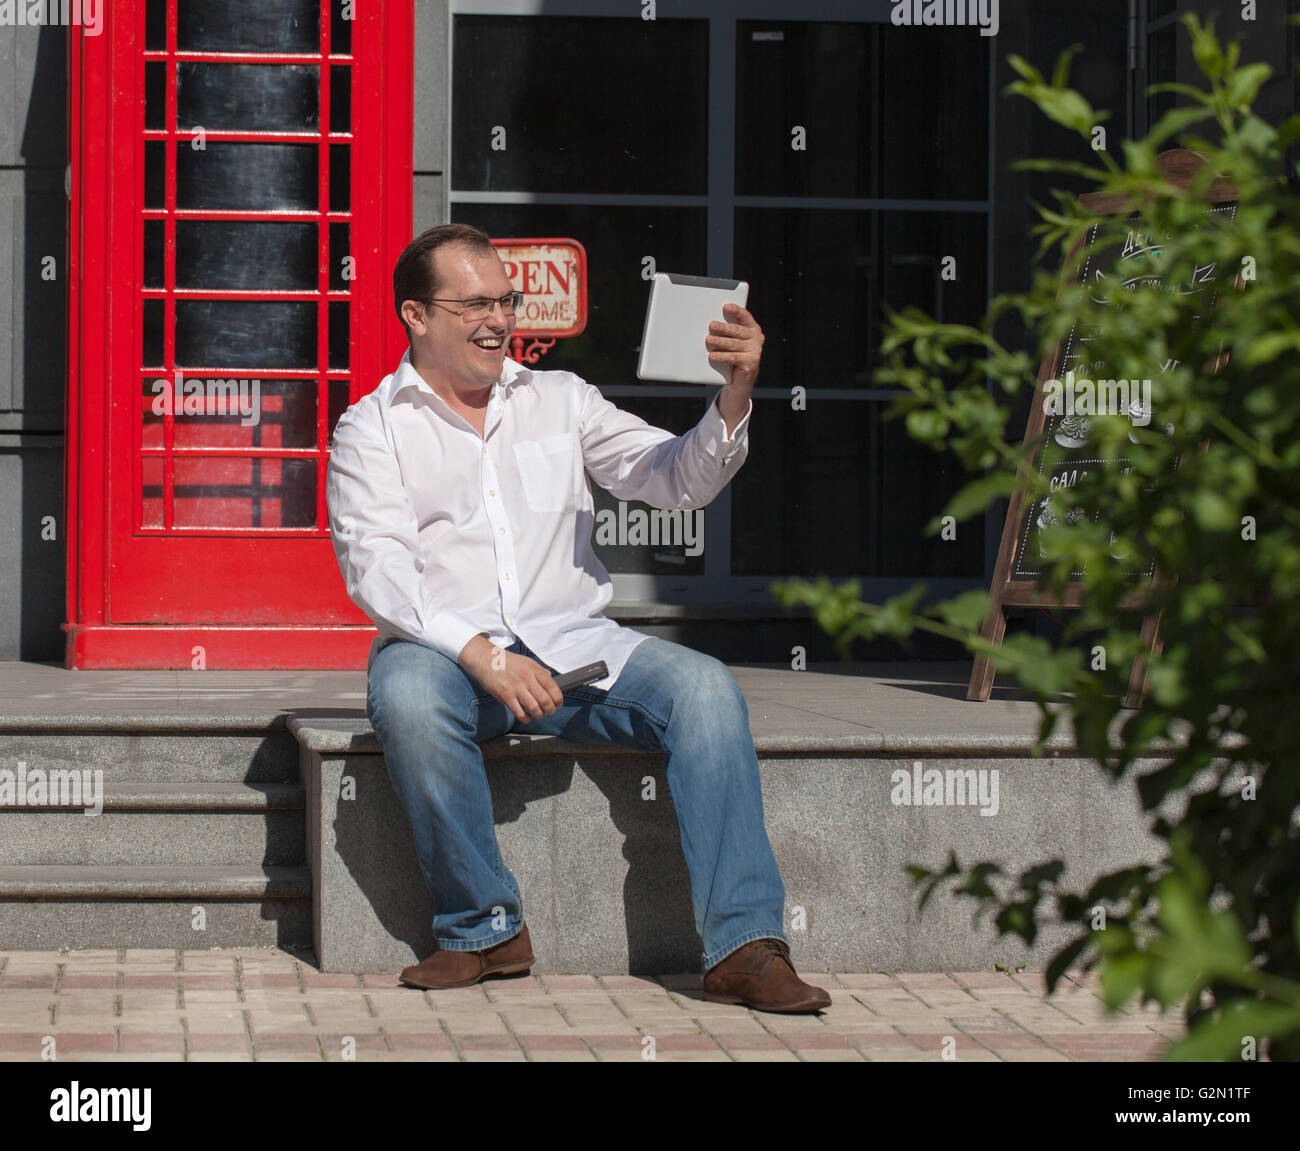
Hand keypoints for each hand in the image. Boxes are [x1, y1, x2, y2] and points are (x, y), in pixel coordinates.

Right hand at [458, 634, 562, 721]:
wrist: (486, 660)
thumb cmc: (507, 662)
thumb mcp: (527, 662)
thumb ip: (540, 672)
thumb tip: (551, 680)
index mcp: (534, 669)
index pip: (552, 687)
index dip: (558, 698)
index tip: (558, 703)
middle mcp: (526, 678)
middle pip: (545, 700)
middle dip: (551, 709)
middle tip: (550, 711)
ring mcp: (516, 688)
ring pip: (534, 708)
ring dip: (539, 714)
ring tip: (538, 714)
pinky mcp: (505, 696)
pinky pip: (519, 712)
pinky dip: (526, 718)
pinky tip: (527, 717)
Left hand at [708, 303, 762, 432]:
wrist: (740, 380)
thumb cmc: (732, 357)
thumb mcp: (730, 342)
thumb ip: (726, 333)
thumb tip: (708, 325)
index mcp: (752, 328)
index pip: (744, 316)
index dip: (736, 311)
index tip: (725, 306)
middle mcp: (756, 338)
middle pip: (737, 331)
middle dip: (724, 328)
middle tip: (711, 325)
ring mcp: (755, 350)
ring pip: (734, 344)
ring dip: (720, 342)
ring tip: (708, 340)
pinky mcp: (751, 362)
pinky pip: (734, 358)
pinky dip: (722, 356)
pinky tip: (713, 356)